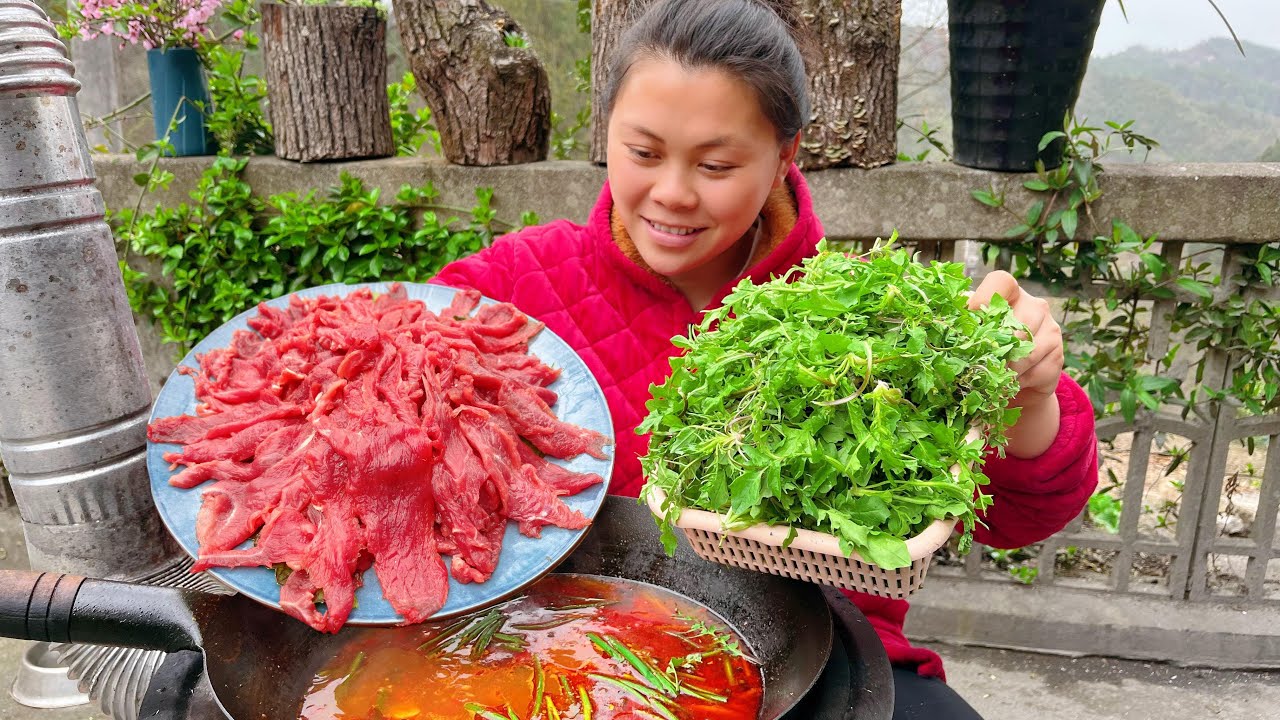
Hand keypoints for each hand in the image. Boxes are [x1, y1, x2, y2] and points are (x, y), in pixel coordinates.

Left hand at [968, 271, 1062, 457]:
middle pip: (1017, 322)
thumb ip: (962, 325)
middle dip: (995, 348)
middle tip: (978, 362)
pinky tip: (1010, 384)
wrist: (1014, 380)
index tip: (972, 315)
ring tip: (993, 376)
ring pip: (1027, 351)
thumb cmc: (985, 349)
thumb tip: (932, 326)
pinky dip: (1019, 382)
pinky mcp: (1058, 355)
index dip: (985, 297)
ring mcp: (1050, 328)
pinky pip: (1037, 371)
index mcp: (1008, 293)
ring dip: (1006, 369)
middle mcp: (1033, 305)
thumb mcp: (973, 333)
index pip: (1001, 281)